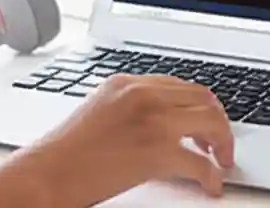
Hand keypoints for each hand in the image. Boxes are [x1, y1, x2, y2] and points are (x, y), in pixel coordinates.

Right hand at [25, 73, 235, 204]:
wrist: (47, 172)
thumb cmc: (66, 153)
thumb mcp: (97, 114)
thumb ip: (129, 110)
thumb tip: (162, 127)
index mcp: (126, 83)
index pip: (178, 85)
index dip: (198, 106)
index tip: (204, 123)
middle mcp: (141, 94)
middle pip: (201, 97)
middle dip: (217, 121)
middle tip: (219, 145)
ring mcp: (151, 119)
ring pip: (210, 121)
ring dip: (222, 143)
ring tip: (220, 161)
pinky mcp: (156, 150)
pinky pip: (200, 163)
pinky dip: (211, 176)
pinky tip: (209, 185)